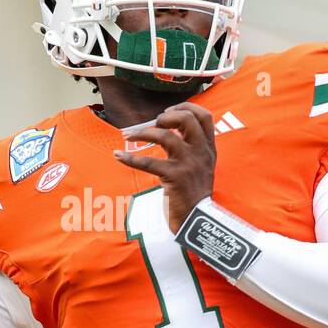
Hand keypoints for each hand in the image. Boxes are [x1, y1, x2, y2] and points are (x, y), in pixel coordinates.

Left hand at [112, 102, 214, 232]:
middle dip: (167, 116)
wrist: (197, 220)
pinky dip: (129, 158)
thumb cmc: (194, 193)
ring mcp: (188, 164)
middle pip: (187, 119)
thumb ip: (191, 147)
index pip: (205, 116)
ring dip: (143, 132)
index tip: (168, 112)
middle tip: (154, 124)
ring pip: (165, 136)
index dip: (185, 107)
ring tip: (129, 137)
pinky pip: (148, 162)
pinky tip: (118, 155)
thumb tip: (170, 128)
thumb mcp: (201, 166)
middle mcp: (201, 152)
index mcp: (208, 148)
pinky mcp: (174, 177)